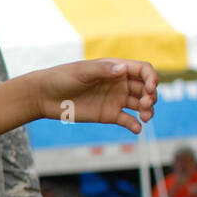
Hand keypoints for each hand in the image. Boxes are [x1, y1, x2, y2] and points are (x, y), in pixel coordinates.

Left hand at [36, 59, 157, 131]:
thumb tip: (123, 69)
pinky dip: (135, 125)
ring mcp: (115, 99)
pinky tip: (136, 129)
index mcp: (115, 68)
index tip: (150, 88)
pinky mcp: (109, 115)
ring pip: (141, 104)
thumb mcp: (81, 72)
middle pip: (146, 88)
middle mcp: (119, 83)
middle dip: (151, 96)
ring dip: (148, 111)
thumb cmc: (62, 78)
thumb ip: (102, 71)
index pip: (143, 70)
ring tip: (144, 117)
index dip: (152, 78)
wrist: (45, 96)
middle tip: (144, 104)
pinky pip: (128, 120)